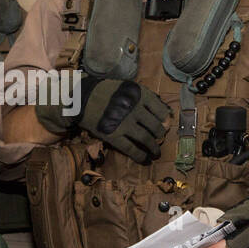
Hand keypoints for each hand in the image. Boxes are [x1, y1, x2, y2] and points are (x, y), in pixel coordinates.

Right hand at [36, 74, 169, 163]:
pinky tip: (144, 159)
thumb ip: (144, 97)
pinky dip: (140, 156)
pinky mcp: (113, 136)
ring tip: (156, 153)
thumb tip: (165, 110)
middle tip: (160, 139)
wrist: (82, 97)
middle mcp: (134, 109)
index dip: (166, 120)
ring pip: (146, 139)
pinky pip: (131, 149)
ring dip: (153, 148)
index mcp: (139, 95)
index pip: (161, 110)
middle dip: (160, 135)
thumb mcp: (127, 88)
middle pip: (155, 126)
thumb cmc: (107, 92)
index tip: (166, 124)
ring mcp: (124, 123)